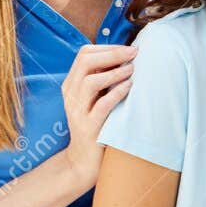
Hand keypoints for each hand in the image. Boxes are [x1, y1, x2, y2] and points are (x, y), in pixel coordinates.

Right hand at [59, 43, 136, 187]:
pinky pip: (101, 104)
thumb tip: (128, 55)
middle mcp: (70, 94)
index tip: (129, 48)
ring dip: (115, 71)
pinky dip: (117, 92)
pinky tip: (130, 87)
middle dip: (113, 54)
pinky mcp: (87, 127)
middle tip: (135, 53)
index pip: (84, 54)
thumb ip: (104, 78)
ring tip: (132, 69)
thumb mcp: (96, 97)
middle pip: (86, 62)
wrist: (84, 159)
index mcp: (71, 84)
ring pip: (90, 81)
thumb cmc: (97, 124)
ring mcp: (77, 111)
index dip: (108, 47)